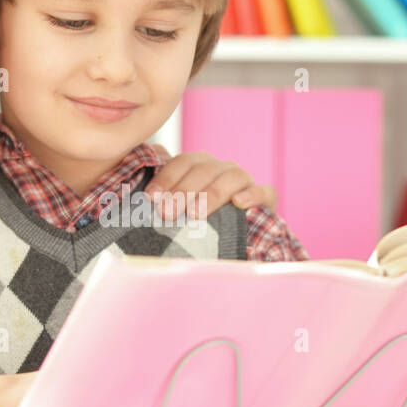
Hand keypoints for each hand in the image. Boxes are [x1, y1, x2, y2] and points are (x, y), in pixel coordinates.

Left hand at [147, 147, 276, 219]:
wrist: (231, 244)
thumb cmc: (195, 226)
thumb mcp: (176, 210)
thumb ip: (162, 194)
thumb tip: (141, 182)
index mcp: (199, 166)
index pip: (183, 162)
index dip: (166, 177)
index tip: (151, 198)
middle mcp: (222, 168)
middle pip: (204, 169)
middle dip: (183, 191)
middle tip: (167, 212)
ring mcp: (244, 181)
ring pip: (231, 177)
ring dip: (212, 193)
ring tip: (196, 213)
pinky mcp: (265, 199)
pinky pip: (264, 191)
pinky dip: (252, 195)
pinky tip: (239, 204)